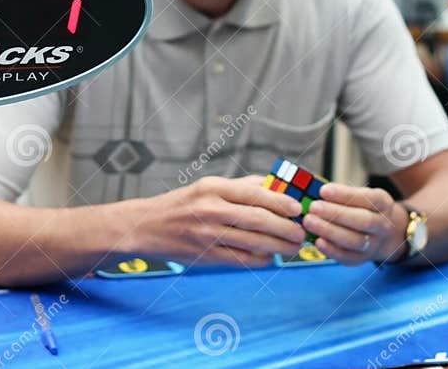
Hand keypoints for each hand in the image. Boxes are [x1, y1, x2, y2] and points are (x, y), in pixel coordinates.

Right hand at [127, 175, 305, 267]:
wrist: (146, 226)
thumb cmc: (182, 205)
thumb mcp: (207, 187)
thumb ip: (240, 187)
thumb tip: (275, 186)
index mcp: (213, 188)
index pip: (255, 194)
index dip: (281, 202)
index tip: (298, 209)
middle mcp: (211, 209)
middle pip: (259, 219)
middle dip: (286, 228)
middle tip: (301, 233)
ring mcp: (207, 234)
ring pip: (253, 242)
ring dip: (278, 246)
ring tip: (292, 247)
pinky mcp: (205, 255)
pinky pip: (241, 259)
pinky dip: (260, 259)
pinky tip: (269, 257)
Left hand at [302, 183, 407, 265]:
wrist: (384, 235)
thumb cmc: (363, 209)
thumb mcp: (360, 196)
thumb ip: (341, 194)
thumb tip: (314, 192)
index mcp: (382, 203)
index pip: (368, 198)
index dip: (345, 195)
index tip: (323, 191)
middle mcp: (382, 225)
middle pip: (363, 220)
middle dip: (336, 214)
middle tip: (313, 207)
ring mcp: (373, 244)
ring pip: (355, 240)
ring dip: (330, 231)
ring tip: (309, 222)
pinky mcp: (361, 259)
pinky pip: (348, 257)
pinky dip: (332, 250)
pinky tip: (317, 241)